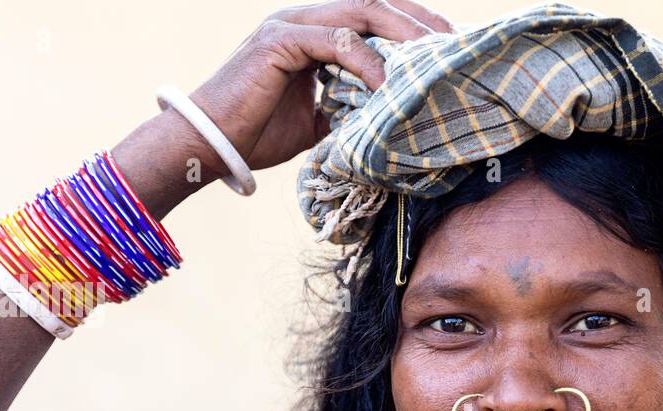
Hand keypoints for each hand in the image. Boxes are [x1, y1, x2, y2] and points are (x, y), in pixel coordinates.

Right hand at [188, 0, 455, 174]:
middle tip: (454, 45)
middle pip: (374, 4)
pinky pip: (335, 42)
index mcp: (314, 32)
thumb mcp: (316, 123)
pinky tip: (388, 87)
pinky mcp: (279, 42)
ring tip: (431, 61)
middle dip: (418, 22)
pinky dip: (367, 63)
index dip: (412, 26)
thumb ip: (347, 112)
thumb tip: (384, 125)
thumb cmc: (256, 133)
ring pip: (359, 14)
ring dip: (401, 35)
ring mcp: (290, 25)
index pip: (372, 16)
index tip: (447, 49)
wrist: (208, 144)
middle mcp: (303, 19)